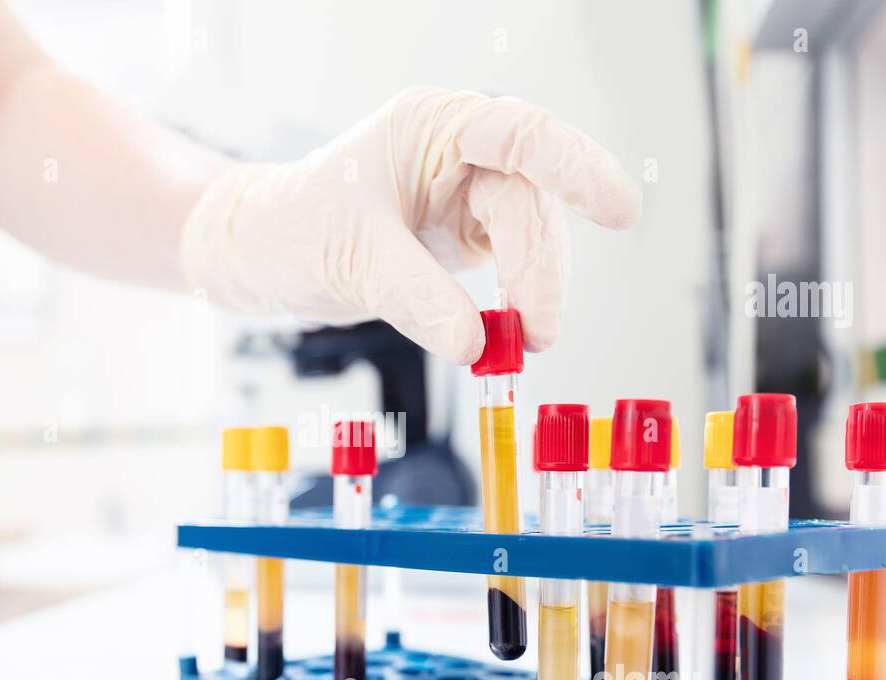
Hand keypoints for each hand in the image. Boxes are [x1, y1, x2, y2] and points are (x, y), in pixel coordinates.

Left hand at [180, 86, 640, 363]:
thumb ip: (418, 298)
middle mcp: (460, 153)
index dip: (577, 167)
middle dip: (541, 267)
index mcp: (433, 128)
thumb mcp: (354, 262)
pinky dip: (518, 301)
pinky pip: (513, 265)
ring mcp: (469, 194)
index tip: (618, 209)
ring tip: (521, 344)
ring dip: (535, 290)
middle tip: (536, 333)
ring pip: (532, 236)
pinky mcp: (469, 236)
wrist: (267, 254)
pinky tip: (510, 334)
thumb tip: (476, 344)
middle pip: (533, 199)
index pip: (520, 135)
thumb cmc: (297, 229)